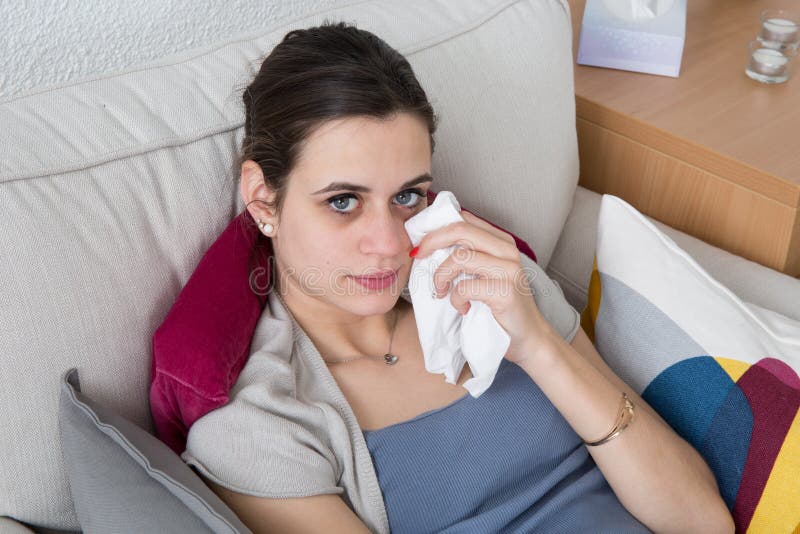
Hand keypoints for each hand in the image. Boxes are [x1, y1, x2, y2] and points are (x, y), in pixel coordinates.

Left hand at [411, 210, 554, 363]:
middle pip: (460, 230)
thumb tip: (429, 244)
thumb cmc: (500, 306)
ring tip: (442, 292)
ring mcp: (508, 269)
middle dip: (431, 242)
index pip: (464, 219)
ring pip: (459, 257)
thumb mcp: (484, 274)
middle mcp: (507, 250)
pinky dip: (455, 299)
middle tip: (418, 257)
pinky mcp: (505, 291)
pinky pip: (465, 287)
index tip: (421, 244)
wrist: (528, 336)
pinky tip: (463, 308)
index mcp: (501, 241)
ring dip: (441, 276)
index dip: (436, 228)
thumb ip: (467, 256)